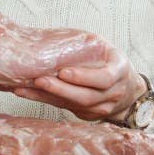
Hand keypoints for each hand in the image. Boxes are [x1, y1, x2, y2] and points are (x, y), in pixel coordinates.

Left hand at [13, 46, 146, 121]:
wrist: (127, 90)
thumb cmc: (110, 61)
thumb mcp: (105, 47)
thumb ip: (86, 45)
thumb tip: (52, 39)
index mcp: (119, 71)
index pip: (103, 78)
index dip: (83, 77)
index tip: (63, 72)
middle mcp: (113, 94)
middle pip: (86, 96)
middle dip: (60, 89)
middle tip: (39, 80)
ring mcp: (101, 108)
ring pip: (73, 105)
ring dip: (47, 97)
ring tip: (25, 88)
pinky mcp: (88, 115)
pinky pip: (66, 108)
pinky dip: (46, 100)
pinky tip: (28, 93)